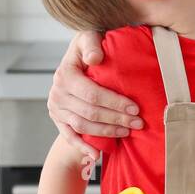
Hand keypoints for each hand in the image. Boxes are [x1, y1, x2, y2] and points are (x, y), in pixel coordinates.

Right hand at [47, 31, 141, 161]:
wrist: (75, 58)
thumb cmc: (88, 47)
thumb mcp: (88, 37)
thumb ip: (92, 44)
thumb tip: (95, 59)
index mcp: (65, 74)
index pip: (92, 93)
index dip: (115, 102)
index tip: (136, 108)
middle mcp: (57, 93)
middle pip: (90, 112)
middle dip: (117, 119)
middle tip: (138, 123)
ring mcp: (56, 108)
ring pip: (83, 126)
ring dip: (106, 132)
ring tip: (127, 132)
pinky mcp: (57, 119)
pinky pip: (69, 136)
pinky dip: (82, 147)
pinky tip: (96, 156)